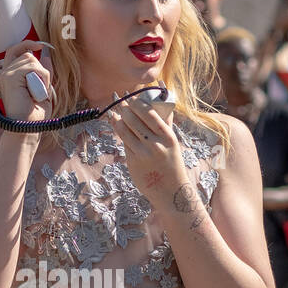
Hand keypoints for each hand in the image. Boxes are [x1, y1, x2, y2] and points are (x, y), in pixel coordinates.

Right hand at [0, 40, 54, 122]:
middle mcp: (4, 74)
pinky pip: (32, 67)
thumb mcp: (42, 90)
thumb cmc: (34, 115)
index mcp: (8, 77)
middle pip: (27, 55)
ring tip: (37, 94)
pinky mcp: (9, 78)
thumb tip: (45, 56)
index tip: (40, 45)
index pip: (14, 51)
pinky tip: (36, 94)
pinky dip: (41, 79)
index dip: (26, 45)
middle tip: (39, 91)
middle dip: (40, 71)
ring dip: (42, 76)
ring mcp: (5, 75)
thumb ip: (43, 73)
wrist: (27, 130)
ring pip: (31, 59)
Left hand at [104, 95, 186, 210]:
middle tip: (119, 101)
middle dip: (124, 108)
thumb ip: (166, 124)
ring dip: (118, 119)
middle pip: (134, 119)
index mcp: (167, 136)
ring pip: (125, 130)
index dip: (137, 103)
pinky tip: (116, 124)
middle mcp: (155, 144)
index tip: (131, 97)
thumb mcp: (173, 143)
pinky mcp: (133, 161)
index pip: (149, 113)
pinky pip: (124, 142)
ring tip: (114, 112)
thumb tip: (163, 103)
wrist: (171, 191)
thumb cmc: (172, 164)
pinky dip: (119, 132)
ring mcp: (142, 153)